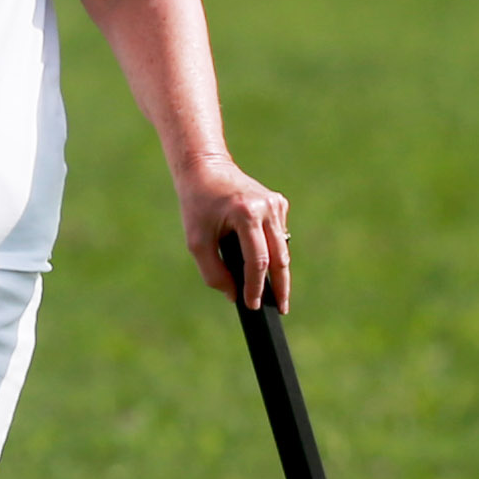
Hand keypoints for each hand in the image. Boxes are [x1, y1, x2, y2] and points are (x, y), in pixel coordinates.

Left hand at [182, 161, 291, 308]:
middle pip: (279, 257)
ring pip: (282, 248)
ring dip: (277, 271)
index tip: (254, 306)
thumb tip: (235, 295)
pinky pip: (278, 235)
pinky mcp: (279, 203)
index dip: (256, 287)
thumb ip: (213, 272)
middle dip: (280, 286)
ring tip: (276, 294)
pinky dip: (271, 249)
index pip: (257, 261)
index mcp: (246, 214)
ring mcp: (276, 204)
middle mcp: (267, 208)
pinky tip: (260, 253)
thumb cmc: (198, 205)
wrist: (206, 169)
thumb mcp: (196, 242)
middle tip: (281, 309)